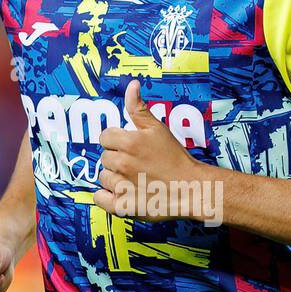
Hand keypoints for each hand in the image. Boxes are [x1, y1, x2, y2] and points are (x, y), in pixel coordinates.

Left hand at [94, 79, 208, 220]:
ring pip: (103, 177)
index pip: (105, 137)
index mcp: (129, 142)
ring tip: (134, 179)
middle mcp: (122, 163)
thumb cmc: (176, 159)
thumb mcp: (158, 129)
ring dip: (114, 178)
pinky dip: (106, 197)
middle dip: (117, 159)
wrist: (191, 189)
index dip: (116, 142)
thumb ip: (139, 108)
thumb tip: (131, 85)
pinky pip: (99, 198)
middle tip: (137, 165)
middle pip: (104, 157)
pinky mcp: (122, 206)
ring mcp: (121, 186)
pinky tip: (122, 194)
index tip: (130, 148)